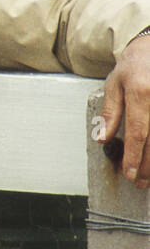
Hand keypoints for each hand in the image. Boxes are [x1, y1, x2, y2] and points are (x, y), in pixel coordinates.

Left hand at [101, 34, 149, 186]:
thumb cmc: (135, 66)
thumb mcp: (115, 84)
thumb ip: (110, 112)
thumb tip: (103, 139)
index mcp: (141, 93)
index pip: (138, 132)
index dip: (133, 156)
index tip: (128, 173)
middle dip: (146, 166)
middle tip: (137, 182)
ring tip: (148, 178)